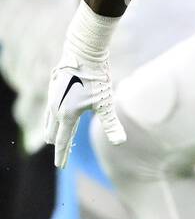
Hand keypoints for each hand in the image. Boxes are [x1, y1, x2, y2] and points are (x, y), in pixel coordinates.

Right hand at [44, 44, 125, 168]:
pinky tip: (61, 117)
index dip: (62, 155)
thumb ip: (111, 124)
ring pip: (50, 122)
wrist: (84, 52)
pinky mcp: (53, 90)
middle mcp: (56, 109)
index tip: (61, 166)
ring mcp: (52, 99)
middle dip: (59, 146)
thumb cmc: (97, 78)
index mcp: (67, 115)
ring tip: (61, 140)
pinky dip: (55, 120)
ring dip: (55, 133)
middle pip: (53, 134)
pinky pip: (51, 111)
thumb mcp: (106, 103)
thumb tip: (120, 142)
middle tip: (64, 156)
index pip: (62, 141)